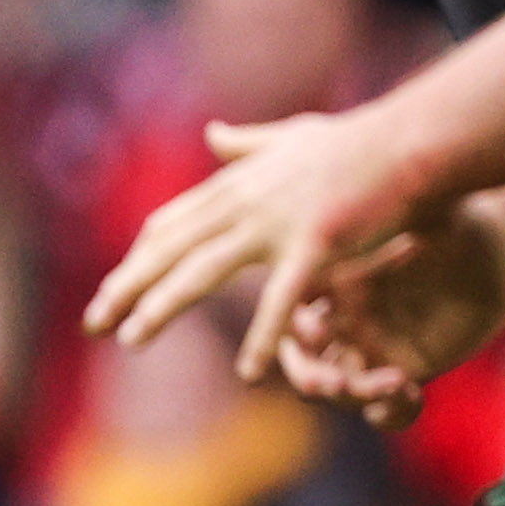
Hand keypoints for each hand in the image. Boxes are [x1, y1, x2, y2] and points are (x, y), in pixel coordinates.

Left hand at [81, 104, 444, 382]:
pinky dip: (264, 334)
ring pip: (204, 269)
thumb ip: (248, 143)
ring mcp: (277, 222)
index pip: (172, 224)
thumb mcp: (293, 136)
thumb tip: (212, 134)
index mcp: (238, 184)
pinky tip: (248, 371)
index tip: (114, 288)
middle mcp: (246, 202)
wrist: (412, 141)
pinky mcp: (316, 242)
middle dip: (127, 286)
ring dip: (163, 306)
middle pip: (171, 248)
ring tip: (132, 341)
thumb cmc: (360, 142)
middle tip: (93, 322)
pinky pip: (283, 297)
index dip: (140, 257)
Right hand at [266, 182, 504, 429]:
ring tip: (393, 382)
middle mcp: (346, 323)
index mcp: (332, 288)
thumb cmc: (451, 221)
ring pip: (343, 394)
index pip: (291, 322)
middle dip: (314, 378)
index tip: (314, 328)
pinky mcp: (407, 370)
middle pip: (307, 367)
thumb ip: (373, 228)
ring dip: (356, 395)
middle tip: (335, 381)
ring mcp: (375, 351)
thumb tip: (337, 227)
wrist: (495, 244)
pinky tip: (415, 393)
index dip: (293, 334)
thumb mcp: (411, 216)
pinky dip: (391, 411)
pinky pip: (384, 411)